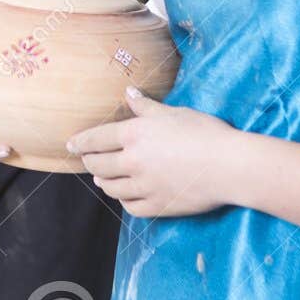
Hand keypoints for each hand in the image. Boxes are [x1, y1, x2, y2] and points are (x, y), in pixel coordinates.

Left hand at [67, 88, 244, 217]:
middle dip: (90, 161)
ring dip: (104, 181)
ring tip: (103, 177)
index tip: (70, 145)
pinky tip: (125, 195)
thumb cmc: (205, 133)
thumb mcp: (174, 113)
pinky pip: (131, 206)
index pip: (95, 139)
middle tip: (89, 160)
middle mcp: (133, 161)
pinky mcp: (157, 206)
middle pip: (98, 164)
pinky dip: (124, 200)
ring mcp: (144, 186)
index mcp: (134, 134)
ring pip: (111, 188)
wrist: (229, 165)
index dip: (79, 142)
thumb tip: (128, 92)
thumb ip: (146, 107)